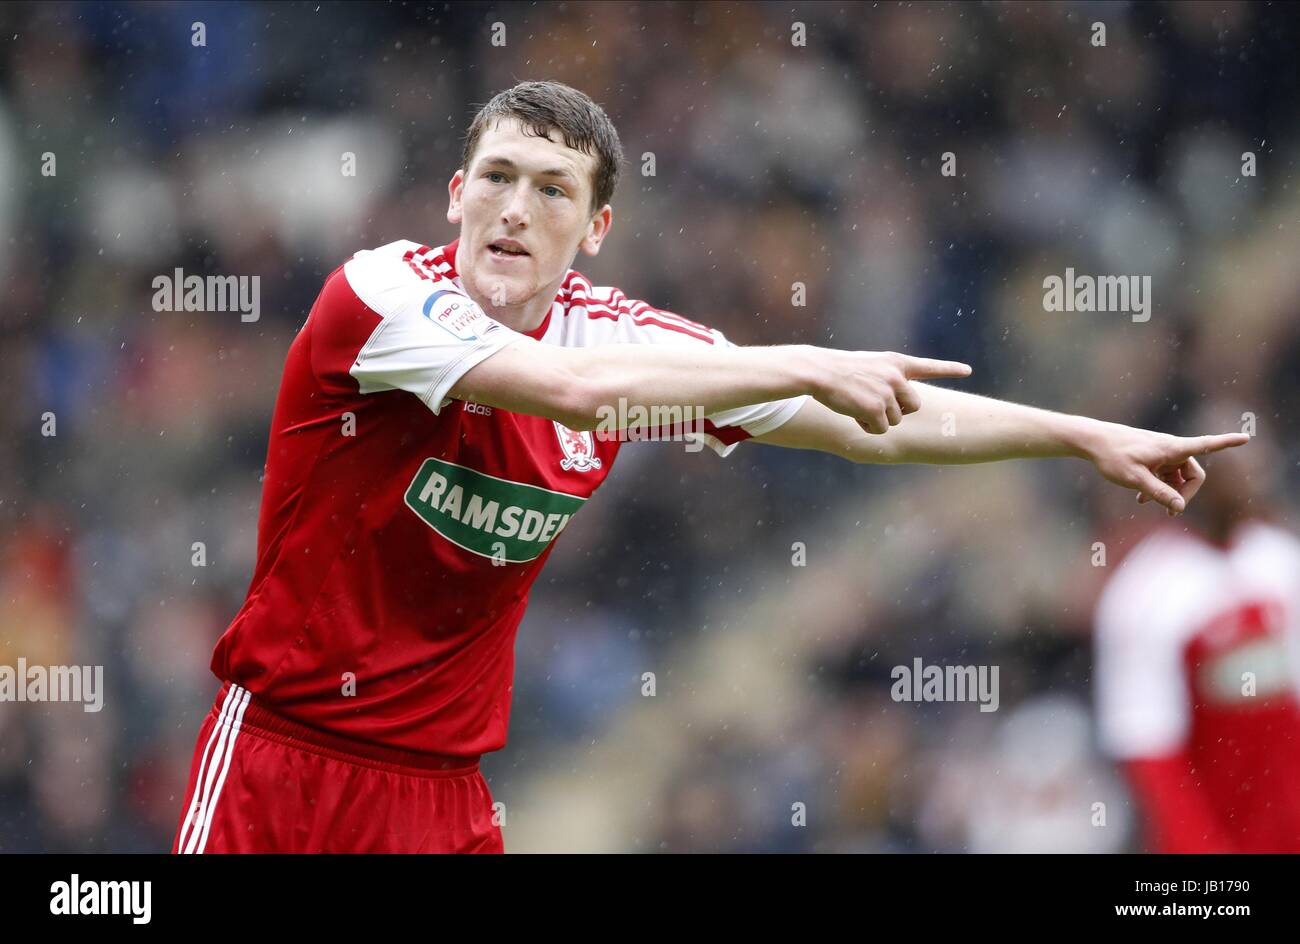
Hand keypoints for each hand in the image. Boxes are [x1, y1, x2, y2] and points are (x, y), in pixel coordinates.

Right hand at [813, 350, 971, 433]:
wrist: (819, 372)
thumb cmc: (839, 370)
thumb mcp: (870, 365)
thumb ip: (888, 378)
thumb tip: (897, 405)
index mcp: (896, 363)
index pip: (929, 366)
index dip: (949, 368)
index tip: (967, 370)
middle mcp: (897, 377)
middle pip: (913, 406)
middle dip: (899, 411)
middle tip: (876, 406)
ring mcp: (888, 393)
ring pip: (896, 420)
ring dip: (878, 419)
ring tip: (858, 404)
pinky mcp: (876, 409)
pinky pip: (881, 429)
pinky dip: (868, 427)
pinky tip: (854, 413)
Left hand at [1081, 424, 1250, 515]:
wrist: (1093, 441)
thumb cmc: (1113, 456)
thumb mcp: (1135, 479)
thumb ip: (1158, 493)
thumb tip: (1179, 508)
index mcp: (1172, 448)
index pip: (1205, 445)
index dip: (1226, 443)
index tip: (1246, 437)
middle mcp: (1171, 448)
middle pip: (1193, 474)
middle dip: (1184, 493)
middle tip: (1169, 511)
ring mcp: (1162, 453)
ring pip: (1177, 477)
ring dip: (1167, 491)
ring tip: (1146, 502)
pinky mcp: (1153, 457)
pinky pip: (1165, 475)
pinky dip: (1158, 486)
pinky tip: (1142, 500)